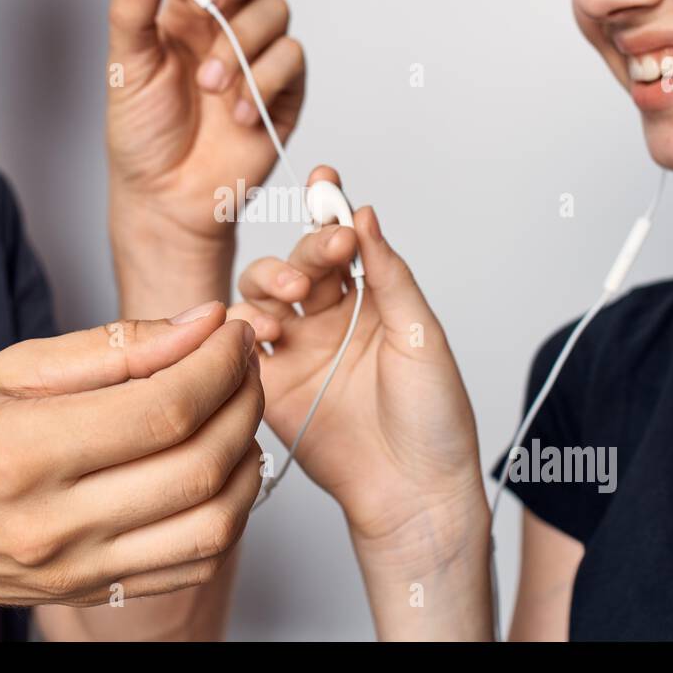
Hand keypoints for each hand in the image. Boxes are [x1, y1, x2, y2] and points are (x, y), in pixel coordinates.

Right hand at [0, 304, 263, 612]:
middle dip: (242, 400)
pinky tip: (215, 467)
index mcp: (23, 455)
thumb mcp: (2, 370)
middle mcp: (54, 524)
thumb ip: (109, 348)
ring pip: (211, 524)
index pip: (163, 411)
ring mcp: (78, 568)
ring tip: (233, 411)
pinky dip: (226, 511)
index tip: (229, 332)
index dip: (217, 364)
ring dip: (245, 459)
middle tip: (240, 361)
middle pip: (198, 465)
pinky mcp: (92, 591)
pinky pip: (193, 563)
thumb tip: (196, 323)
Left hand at [105, 0, 305, 245]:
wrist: (167, 197)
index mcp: (185, 14)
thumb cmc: (143, 135)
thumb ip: (133, 11)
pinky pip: (292, 61)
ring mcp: (258, 58)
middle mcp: (226, 28)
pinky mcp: (284, 92)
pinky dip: (265, 81)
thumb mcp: (124, 68)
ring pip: (276, 13)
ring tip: (210, 87)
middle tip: (209, 6)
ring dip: (241, 43)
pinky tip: (237, 112)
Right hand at [229, 167, 484, 544]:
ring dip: (269, 282)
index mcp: (370, 301)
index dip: (329, 208)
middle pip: (296, 261)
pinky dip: (241, 327)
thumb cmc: (433, 418)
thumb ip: (389, 274)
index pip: (342, 241)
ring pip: (260, 294)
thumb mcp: (421, 334)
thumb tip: (366, 214)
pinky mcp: (270, 385)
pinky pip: (239, 345)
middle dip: (302, 250)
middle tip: (320, 263)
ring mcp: (296, 350)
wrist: (414, 491)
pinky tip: (264, 332)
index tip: (325, 181)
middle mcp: (328, 320)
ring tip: (291, 299)